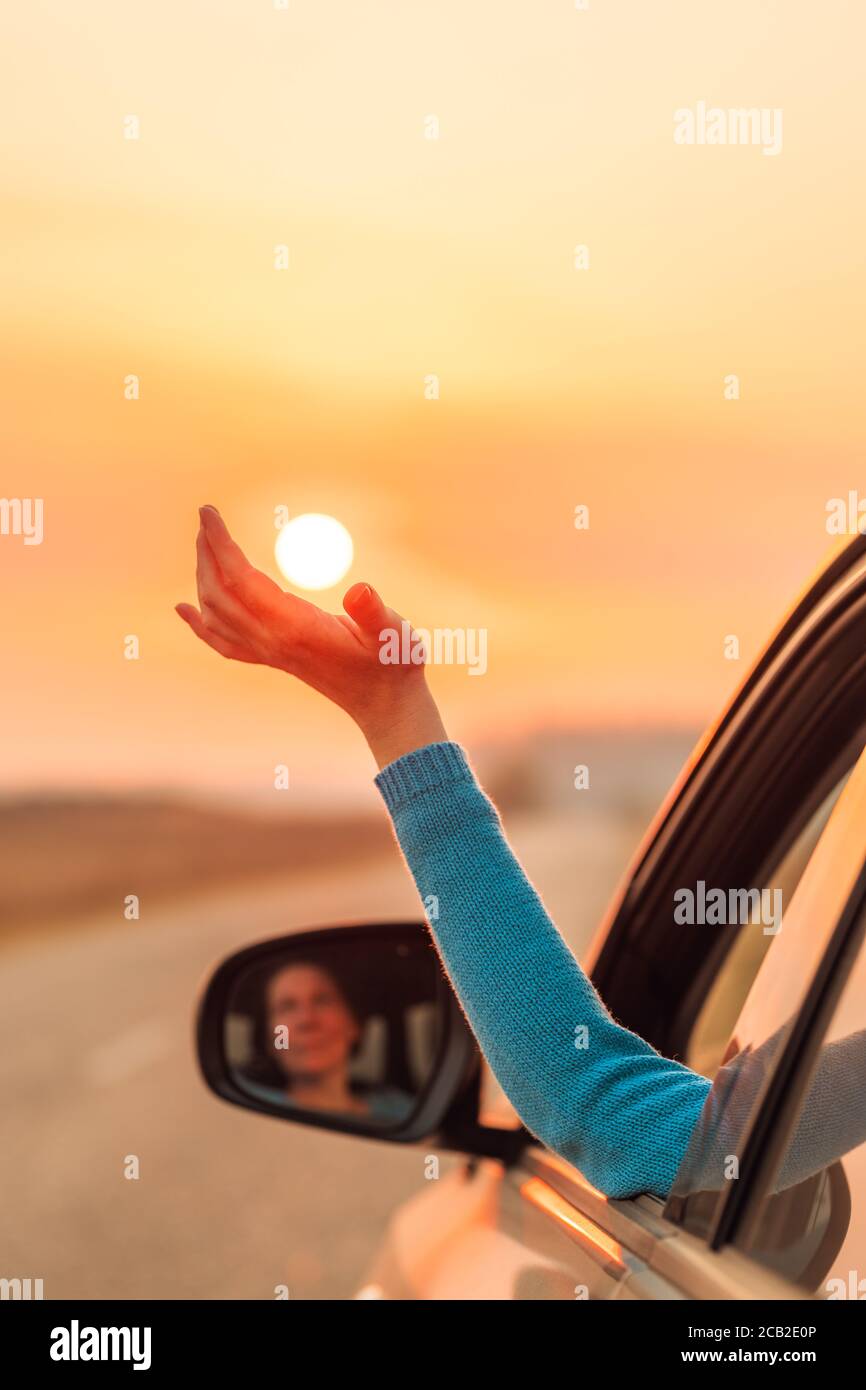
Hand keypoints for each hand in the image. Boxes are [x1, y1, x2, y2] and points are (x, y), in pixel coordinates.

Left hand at [175, 506, 447, 767]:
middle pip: (219, 593)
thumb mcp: (394, 633)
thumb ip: (375, 612)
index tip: (208, 512)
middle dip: (207, 553)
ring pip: (216, 613)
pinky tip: (183, 609)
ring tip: (205, 544)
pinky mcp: (272, 658)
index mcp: (293, 628)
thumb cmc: (392, 663)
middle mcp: (272, 641)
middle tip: (207, 517)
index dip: (221, 544)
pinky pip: (223, 641)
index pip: (241, 580)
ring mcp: (268, 653)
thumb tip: (359, 590)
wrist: (385, 705)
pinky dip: (199, 623)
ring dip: (203, 576)